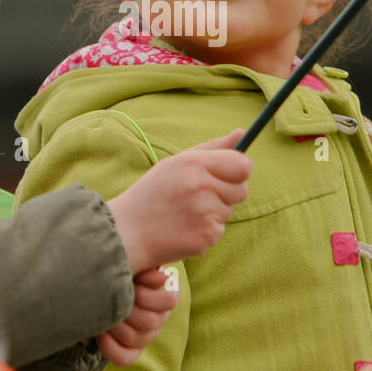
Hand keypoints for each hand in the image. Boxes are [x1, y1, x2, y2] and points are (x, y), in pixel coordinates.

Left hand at [97, 269, 177, 365]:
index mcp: (165, 293)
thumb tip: (159, 277)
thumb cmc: (124, 266)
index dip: (148, 294)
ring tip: (104, 312)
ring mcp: (146, 335)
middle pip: (149, 321)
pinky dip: (111, 348)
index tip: (133, 279)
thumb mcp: (137, 262)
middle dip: (126, 306)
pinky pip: (125, 358)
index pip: (169, 301)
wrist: (107, 279)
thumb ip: (147, 265)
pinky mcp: (130, 349)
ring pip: (136, 337)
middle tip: (110, 294)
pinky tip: (101, 335)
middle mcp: (158, 317)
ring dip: (116, 324)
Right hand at [107, 129, 250, 272]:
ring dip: (214, 212)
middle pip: (242, 190)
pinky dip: (206, 230)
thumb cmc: (155, 192)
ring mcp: (204, 214)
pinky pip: (220, 230)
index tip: (231, 174)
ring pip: (229, 211)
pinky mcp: (205, 237)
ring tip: (186, 212)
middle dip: (227, 193)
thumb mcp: (178, 162)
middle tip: (199, 195)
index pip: (242, 165)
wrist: (129, 232)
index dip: (239, 170)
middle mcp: (201, 187)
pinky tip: (185, 227)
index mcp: (195, 164)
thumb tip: (241, 133)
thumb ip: (212, 148)